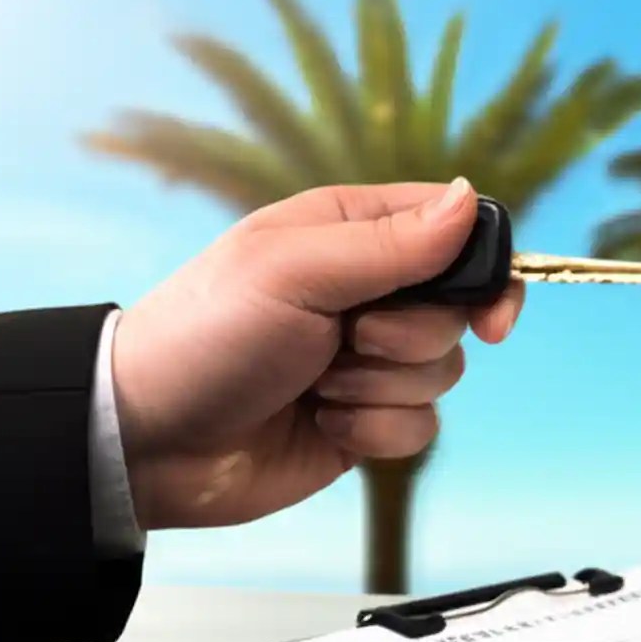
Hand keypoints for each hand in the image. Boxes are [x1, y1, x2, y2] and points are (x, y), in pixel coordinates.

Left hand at [110, 178, 524, 528]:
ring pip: (443, 373)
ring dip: (380, 387)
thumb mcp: (295, 272)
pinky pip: (420, 427)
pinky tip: (323, 424)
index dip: (486, 270)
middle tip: (346, 339)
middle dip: (408, 338)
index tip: (490, 315)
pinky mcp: (365, 420)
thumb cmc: (206, 336)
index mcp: (352, 233)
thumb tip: (472, 200)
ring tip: (316, 387)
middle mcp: (369, 293)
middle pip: (457, 312)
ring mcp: (369, 360)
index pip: (456, 231)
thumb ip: (391, 244)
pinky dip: (374, 432)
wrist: (150, 441)